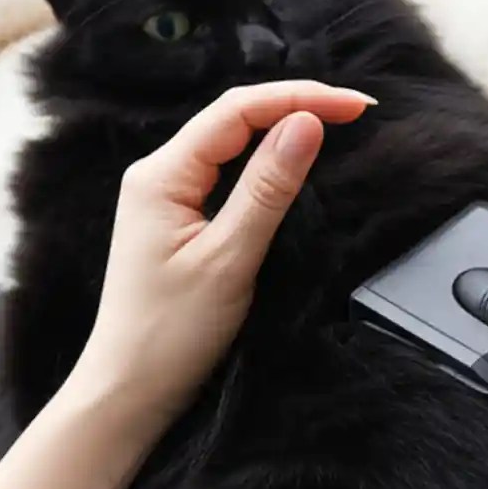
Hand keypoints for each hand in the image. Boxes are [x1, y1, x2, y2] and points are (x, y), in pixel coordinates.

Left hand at [73, 80, 375, 413]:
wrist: (128, 391)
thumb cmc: (171, 334)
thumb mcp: (229, 259)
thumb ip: (268, 188)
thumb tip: (308, 123)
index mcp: (161, 175)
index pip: (237, 111)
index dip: (299, 97)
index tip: (356, 105)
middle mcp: (159, 173)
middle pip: (234, 117)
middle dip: (296, 104)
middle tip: (358, 110)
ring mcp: (167, 194)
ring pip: (232, 141)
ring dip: (283, 125)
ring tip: (338, 121)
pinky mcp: (179, 217)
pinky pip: (227, 170)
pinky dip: (267, 157)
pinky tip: (295, 157)